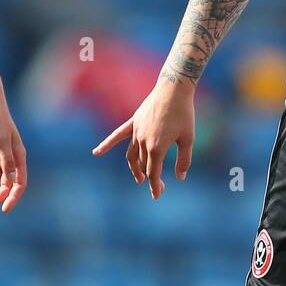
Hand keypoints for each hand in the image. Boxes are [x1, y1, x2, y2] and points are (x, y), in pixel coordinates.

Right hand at [93, 77, 195, 199]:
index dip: (155, 185)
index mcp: (156, 148)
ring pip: (132, 155)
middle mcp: (143, 141)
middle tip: (160, 187)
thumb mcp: (188, 138)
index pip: (153, 173)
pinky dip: (107, 144)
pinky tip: (97, 152)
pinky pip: (118, 135)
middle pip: (143, 165)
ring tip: (140, 178)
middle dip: (151, 178)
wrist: (174, 89)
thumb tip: (180, 178)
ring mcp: (136, 131)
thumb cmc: (184, 114)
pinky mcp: (133, 122)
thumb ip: (184, 159)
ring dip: (135, 168)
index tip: (157, 195)